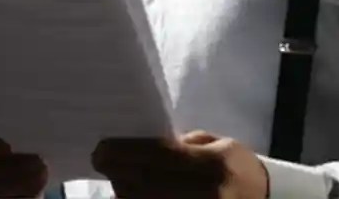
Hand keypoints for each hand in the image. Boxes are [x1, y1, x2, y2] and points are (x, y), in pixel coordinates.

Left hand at [91, 130, 268, 198]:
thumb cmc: (237, 167)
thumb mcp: (217, 144)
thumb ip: (181, 144)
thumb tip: (140, 146)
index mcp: (212, 165)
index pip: (158, 155)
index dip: (125, 152)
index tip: (101, 148)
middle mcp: (206, 193)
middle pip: (146, 183)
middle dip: (118, 171)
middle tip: (101, 160)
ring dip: (124, 190)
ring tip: (118, 176)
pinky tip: (133, 193)